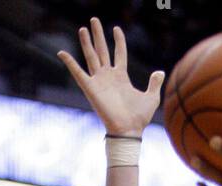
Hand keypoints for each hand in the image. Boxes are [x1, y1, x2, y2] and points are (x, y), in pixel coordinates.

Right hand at [58, 18, 163, 136]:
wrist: (128, 130)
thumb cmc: (139, 118)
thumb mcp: (151, 98)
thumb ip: (154, 83)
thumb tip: (160, 72)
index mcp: (121, 77)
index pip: (119, 53)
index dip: (118, 41)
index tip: (116, 28)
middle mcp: (108, 77)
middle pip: (102, 50)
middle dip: (98, 35)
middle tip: (94, 20)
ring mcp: (99, 81)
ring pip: (91, 57)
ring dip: (87, 42)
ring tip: (83, 28)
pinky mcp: (90, 88)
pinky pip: (77, 72)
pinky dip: (69, 63)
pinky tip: (61, 52)